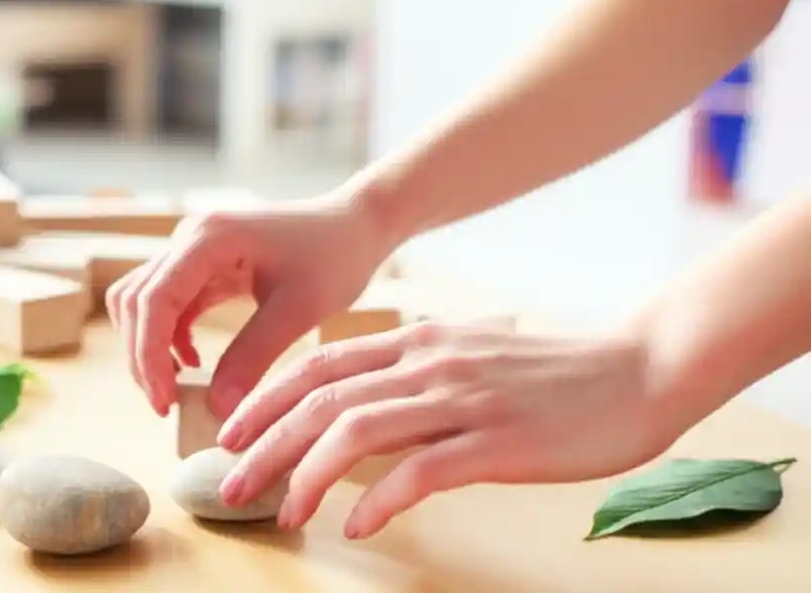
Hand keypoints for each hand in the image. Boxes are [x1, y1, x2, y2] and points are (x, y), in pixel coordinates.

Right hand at [106, 192, 394, 417]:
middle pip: (136, 300)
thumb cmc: (336, 257)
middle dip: (143, 357)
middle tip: (166, 406)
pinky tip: (193, 364)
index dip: (149, 355)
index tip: (164, 402)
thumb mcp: (299, 311)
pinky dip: (168, 336)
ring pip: (142, 300)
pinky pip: (167, 302)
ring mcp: (192, 247)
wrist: (356, 225)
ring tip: (174, 390)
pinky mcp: (202, 263)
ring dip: (149, 346)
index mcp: (210, 238)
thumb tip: (216, 411)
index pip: (153, 300)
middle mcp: (190, 236)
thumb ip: (253, 357)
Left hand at [217, 323, 681, 538]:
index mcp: (416, 341)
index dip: (264, 398)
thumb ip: (411, 374)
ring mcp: (461, 400)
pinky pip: (421, 472)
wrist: (637, 369)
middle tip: (227, 484)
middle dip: (263, 443)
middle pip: (320, 399)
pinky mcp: (497, 441)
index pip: (317, 364)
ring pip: (356, 430)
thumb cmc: (552, 372)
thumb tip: (356, 411)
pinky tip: (356, 525)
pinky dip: (379, 498)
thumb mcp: (467, 354)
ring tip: (280, 514)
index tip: (229, 434)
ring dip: (305, 475)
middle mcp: (428, 363)